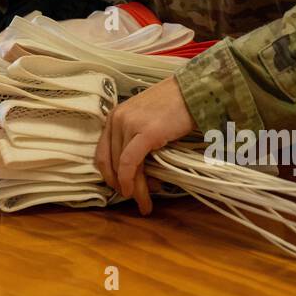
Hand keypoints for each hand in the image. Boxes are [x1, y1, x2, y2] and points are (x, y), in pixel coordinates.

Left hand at [94, 77, 193, 214]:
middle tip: (135, 199)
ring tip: (144, 204)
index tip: (122, 188)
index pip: (102, 153)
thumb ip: (134, 139)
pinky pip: (131, 163)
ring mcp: (129, 125)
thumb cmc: (173, 106)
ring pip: (122, 166)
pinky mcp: (146, 133)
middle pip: (110, 162)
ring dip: (132, 189)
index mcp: (114, 117)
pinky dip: (131, 181)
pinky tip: (138, 193)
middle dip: (121, 186)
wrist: (193, 91)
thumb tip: (137, 171)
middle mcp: (116, 119)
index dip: (110, 175)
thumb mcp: (145, 120)